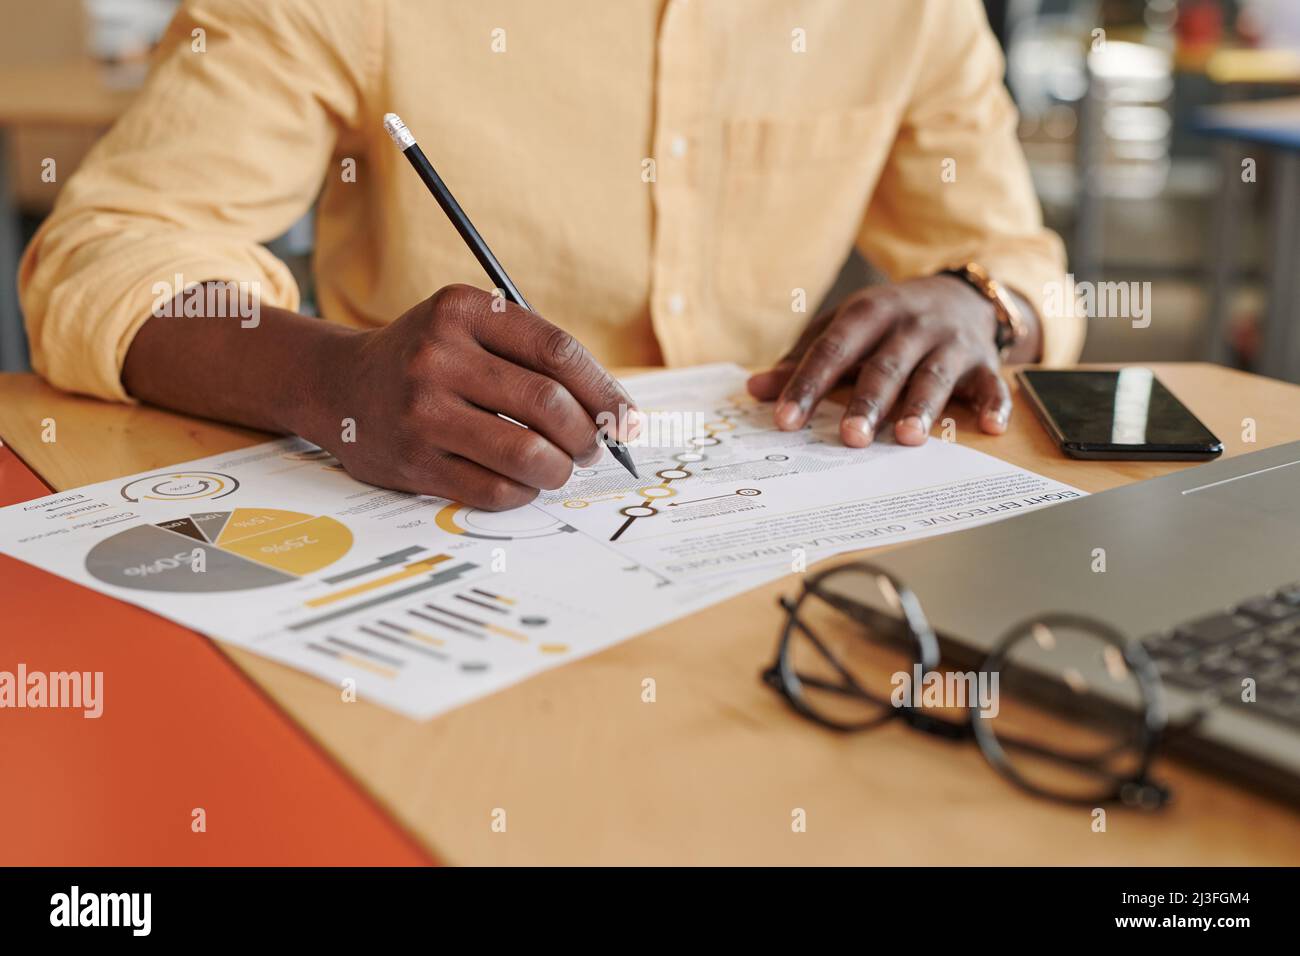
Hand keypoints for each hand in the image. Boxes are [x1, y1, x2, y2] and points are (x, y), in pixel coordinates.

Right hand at [302, 284, 638, 509]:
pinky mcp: (413, 462)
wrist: (338, 385)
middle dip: (587, 436)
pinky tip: (522, 481)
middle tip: (593, 448)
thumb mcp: (472, 327)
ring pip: (527, 454)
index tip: (627, 419)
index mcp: (463, 310)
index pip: (559, 353)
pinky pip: (496, 490)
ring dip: (559, 469)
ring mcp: (422, 412)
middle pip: (550, 405)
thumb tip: (617, 415)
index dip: (605, 392)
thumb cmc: (428, 358)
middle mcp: (437, 356)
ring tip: (559, 466)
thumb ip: (535, 358)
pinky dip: (524, 491)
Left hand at [746, 275, 1038, 446]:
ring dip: (922, 407)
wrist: (958, 294)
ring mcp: (949, 343)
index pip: (832, 350)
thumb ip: (802, 359)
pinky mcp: (983, 361)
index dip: (807, 384)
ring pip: (934, 377)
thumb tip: (755, 389)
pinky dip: (995, 404)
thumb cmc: (887, 322)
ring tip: (907, 437)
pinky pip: (991, 384)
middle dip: (867, 402)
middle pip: (884, 366)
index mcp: (867, 314)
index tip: (786, 419)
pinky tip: (992, 427)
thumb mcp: (843, 329)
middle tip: (850, 437)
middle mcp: (909, 326)